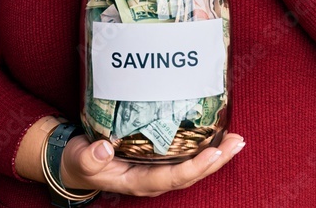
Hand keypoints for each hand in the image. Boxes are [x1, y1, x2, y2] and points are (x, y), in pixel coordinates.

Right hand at [59, 133, 245, 197]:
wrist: (78, 165)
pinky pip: (186, 155)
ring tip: (236, 138)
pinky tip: (217, 133)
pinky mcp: (159, 158)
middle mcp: (154, 178)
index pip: (172, 177)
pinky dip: (204, 145)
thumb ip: (91, 157)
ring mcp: (158, 169)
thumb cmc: (81, 162)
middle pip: (192, 173)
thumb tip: (105, 147)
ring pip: (193, 165)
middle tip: (237, 141)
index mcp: (139, 181)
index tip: (214, 153)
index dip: (195, 167)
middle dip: (216, 159)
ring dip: (216, 153)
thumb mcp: (81, 160)